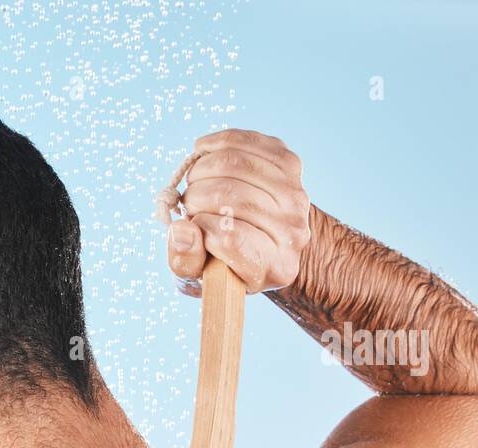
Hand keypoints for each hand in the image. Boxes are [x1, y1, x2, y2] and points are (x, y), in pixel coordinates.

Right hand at [166, 129, 310, 296]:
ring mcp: (295, 195)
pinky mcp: (289, 164)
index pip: (229, 237)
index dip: (200, 226)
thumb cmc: (222, 261)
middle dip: (195, 196)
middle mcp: (292, 232)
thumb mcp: (197, 276)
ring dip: (201, 171)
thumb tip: (182, 228)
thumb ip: (183, 261)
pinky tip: (203, 153)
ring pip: (234, 165)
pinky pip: (245, 141)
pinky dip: (215, 144)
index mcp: (272, 268)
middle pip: (230, 196)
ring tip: (196, 185)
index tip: (193, 228)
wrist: (262, 241)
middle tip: (189, 205)